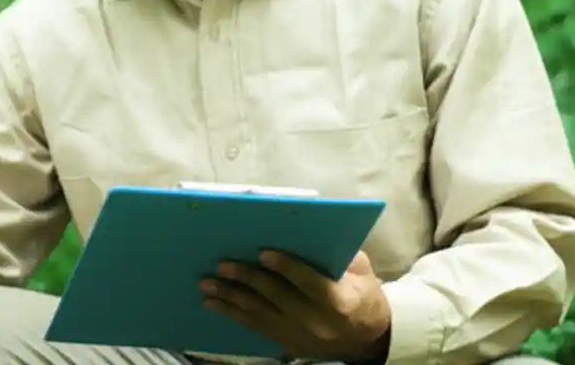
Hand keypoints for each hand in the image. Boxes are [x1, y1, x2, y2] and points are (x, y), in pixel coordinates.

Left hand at [200, 249, 390, 362]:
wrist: (367, 339)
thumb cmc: (363, 294)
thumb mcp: (362, 270)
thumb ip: (337, 253)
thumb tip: (302, 230)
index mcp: (340, 301)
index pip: (309, 282)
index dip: (286, 267)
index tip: (262, 252)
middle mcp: (317, 322)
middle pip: (277, 297)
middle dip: (247, 279)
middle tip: (222, 265)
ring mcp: (299, 336)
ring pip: (259, 314)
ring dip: (230, 297)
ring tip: (207, 284)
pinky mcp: (286, 344)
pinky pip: (254, 327)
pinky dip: (231, 314)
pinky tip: (213, 303)